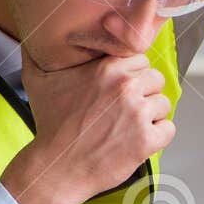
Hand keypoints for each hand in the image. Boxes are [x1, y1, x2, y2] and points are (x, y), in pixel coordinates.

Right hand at [1, 53, 172, 203]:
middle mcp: (125, 87)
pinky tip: (138, 141)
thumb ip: (39, 54)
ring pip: (163, 104)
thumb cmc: (49, 126)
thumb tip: (35, 35)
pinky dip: (158, 137)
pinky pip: (168, 129)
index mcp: (107, 69)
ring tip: (129, 127)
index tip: (120, 90)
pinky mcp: (146, 140)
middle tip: (125, 111)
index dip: (132, 76)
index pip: (141, 60)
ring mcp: (137, 113)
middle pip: (156, 80)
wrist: (56, 167)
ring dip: (151, 116)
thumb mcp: (39, 82)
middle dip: (144, 94)